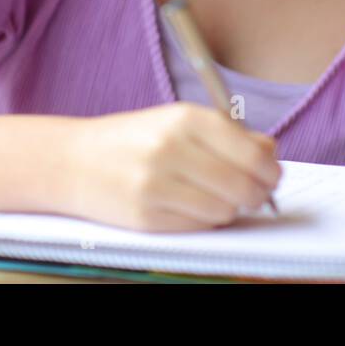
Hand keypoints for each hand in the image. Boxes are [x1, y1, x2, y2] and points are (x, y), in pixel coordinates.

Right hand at [64, 102, 281, 231]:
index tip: (271, 176)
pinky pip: (198, 226)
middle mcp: (171, 149)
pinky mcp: (146, 216)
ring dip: (229, 209)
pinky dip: (205, 220)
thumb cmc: (134, 140)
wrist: (73, 161)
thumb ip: (228, 134)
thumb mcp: (178, 122)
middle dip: (256, 194)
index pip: (251, 153)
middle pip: (242, 186)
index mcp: (185, 119)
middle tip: (255, 195)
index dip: (270, 170)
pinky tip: (194, 207)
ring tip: (217, 198)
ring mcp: (156, 185)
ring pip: (224, 210)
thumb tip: (270, 153)